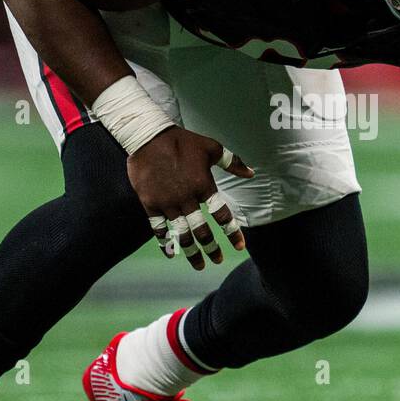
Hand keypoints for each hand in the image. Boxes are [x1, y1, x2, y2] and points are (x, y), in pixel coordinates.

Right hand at [127, 127, 253, 269]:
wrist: (148, 136)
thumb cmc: (183, 140)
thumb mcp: (211, 147)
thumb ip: (232, 161)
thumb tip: (251, 173)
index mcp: (204, 185)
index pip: (222, 215)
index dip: (232, 232)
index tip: (240, 246)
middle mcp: (187, 198)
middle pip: (202, 230)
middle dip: (211, 248)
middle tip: (217, 260)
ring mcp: (167, 202)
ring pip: (181, 233)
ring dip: (191, 252)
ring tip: (199, 264)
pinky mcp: (150, 203)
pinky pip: (158, 228)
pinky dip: (165, 242)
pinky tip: (171, 253)